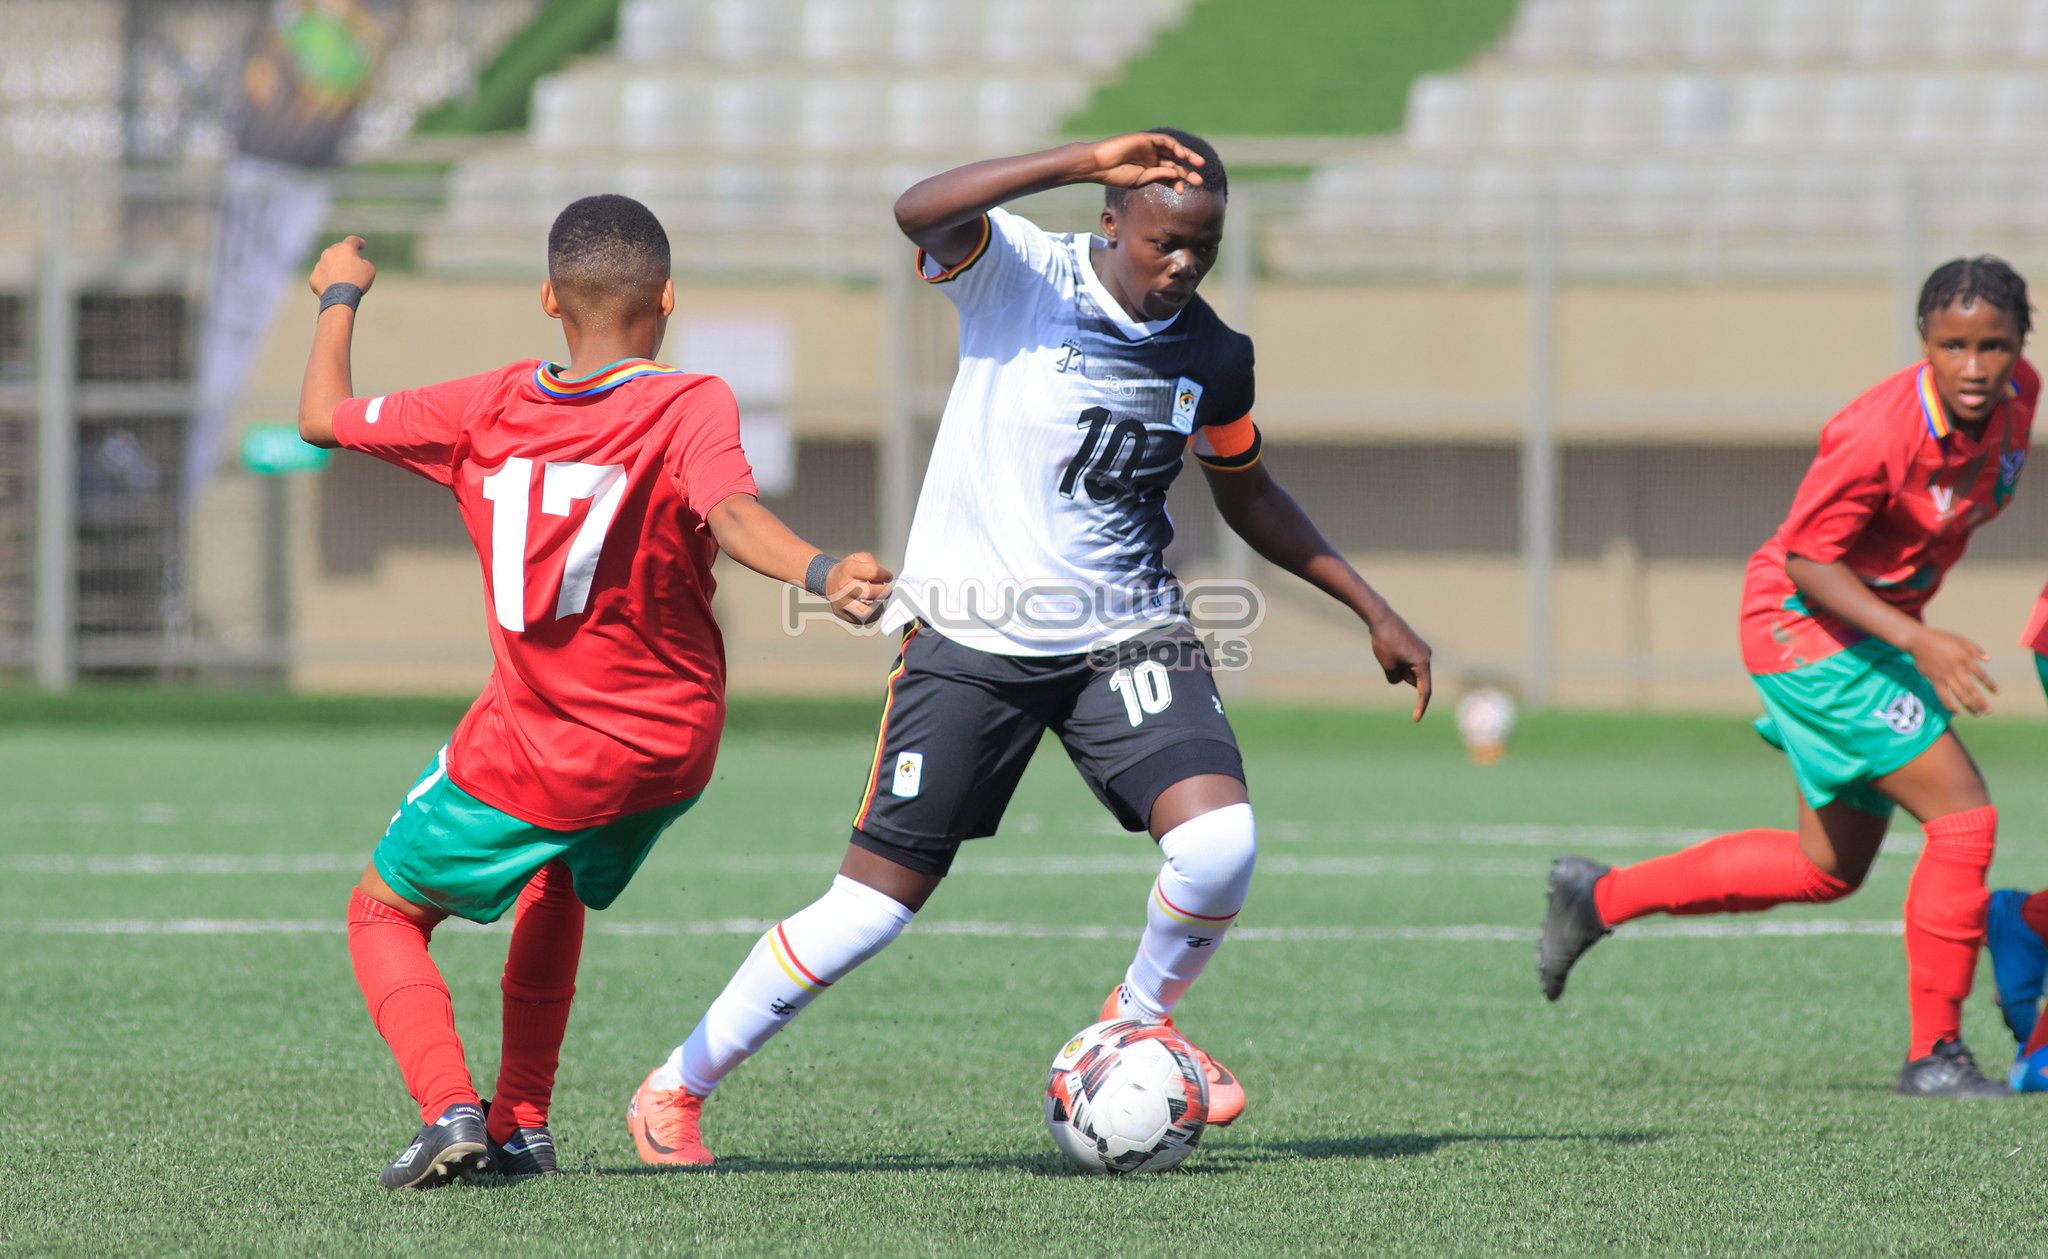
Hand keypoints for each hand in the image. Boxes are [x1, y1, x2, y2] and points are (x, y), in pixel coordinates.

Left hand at [308, 236, 375, 295]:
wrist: (340, 298)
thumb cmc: (357, 282)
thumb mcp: (369, 270)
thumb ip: (364, 262)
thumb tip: (358, 263)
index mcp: (345, 248)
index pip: (353, 240)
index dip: (358, 242)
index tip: (361, 245)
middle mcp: (330, 252)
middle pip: (338, 250)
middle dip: (344, 255)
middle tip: (350, 264)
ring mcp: (319, 264)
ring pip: (327, 263)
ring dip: (334, 267)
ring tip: (341, 279)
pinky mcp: (313, 277)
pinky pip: (321, 276)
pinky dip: (326, 279)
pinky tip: (333, 287)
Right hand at [826, 553, 892, 625]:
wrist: (829, 580)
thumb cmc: (847, 570)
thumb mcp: (859, 558)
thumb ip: (874, 565)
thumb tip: (884, 580)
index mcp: (849, 570)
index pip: (873, 572)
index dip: (885, 575)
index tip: (888, 576)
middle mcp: (844, 587)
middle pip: (869, 593)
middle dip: (883, 592)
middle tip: (887, 591)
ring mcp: (841, 602)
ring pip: (865, 612)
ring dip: (877, 608)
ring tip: (879, 601)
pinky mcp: (841, 613)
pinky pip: (861, 620)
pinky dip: (870, 615)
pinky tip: (871, 607)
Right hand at [1086, 132, 1205, 193]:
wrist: (1098, 165)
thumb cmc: (1116, 175)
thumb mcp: (1141, 180)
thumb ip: (1159, 176)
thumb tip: (1177, 173)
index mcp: (1151, 170)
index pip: (1170, 175)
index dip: (1178, 182)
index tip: (1182, 191)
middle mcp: (1152, 158)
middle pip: (1175, 162)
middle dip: (1188, 171)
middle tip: (1200, 180)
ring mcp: (1149, 148)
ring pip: (1173, 150)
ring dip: (1187, 155)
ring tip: (1199, 164)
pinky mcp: (1145, 139)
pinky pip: (1164, 141)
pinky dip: (1174, 146)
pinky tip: (1181, 154)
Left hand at [1367, 610, 1433, 722]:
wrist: (1381, 618)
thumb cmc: (1384, 642)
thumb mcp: (1388, 667)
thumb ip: (1396, 679)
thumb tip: (1400, 678)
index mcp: (1423, 663)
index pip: (1424, 691)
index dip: (1420, 706)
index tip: (1415, 719)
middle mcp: (1427, 656)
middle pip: (1415, 679)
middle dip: (1402, 677)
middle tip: (1389, 662)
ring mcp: (1422, 650)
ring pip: (1410, 671)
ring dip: (1399, 669)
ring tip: (1388, 653)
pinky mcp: (1416, 646)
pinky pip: (1408, 662)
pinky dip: (1399, 662)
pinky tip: (1390, 650)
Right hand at [1905, 625, 1996, 715]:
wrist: (1918, 640)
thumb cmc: (1940, 638)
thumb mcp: (1961, 640)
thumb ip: (1975, 649)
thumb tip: (1988, 660)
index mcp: (1965, 659)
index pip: (1981, 675)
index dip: (1990, 684)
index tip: (1997, 693)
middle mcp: (1957, 669)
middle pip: (1972, 689)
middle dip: (1981, 702)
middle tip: (1989, 711)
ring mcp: (1945, 676)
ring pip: (1959, 695)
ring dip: (1969, 706)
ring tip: (1977, 714)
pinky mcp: (1935, 680)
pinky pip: (1943, 696)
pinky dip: (1950, 705)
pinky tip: (1956, 712)